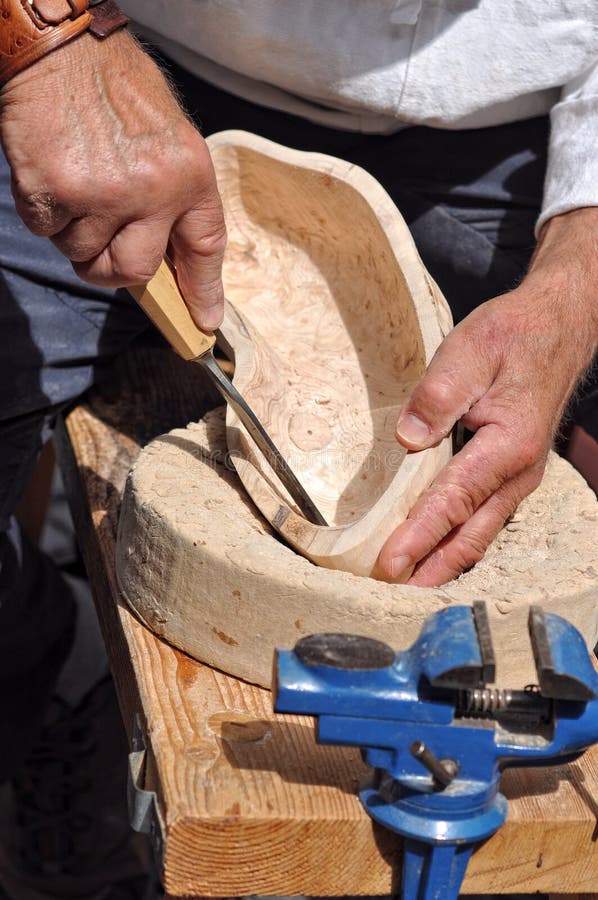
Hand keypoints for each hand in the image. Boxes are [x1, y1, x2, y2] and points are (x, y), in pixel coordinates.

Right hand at [0, 29, 224, 328]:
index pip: (204, 246)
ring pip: (85, 256)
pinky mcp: (55, 192)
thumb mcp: (171, 136)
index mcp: (189, 174)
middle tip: (104, 241)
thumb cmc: (116, 86)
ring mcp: (102, 194)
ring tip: (79, 184)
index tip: (204, 321)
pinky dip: (46, 213)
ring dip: (77, 233)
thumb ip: (175, 197)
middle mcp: (151, 190)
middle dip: (115, 267)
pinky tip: (54, 174)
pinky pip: (49, 233)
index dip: (203, 290)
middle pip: (134, 271)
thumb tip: (171, 258)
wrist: (61, 47)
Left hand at [377, 207, 597, 586]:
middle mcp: (518, 471)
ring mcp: (519, 476)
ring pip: (481, 532)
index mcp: (507, 444)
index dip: (420, 536)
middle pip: (471, 534)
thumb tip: (409, 439)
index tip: (390, 564)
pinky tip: (438, 549)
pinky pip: (485, 517)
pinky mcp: (512, 472)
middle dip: (432, 567)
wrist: (556, 329)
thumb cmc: (513, 337)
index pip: (453, 501)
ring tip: (412, 584)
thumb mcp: (470, 350)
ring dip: (446, 560)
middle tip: (392, 592)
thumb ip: (438, 396)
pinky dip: (460, 539)